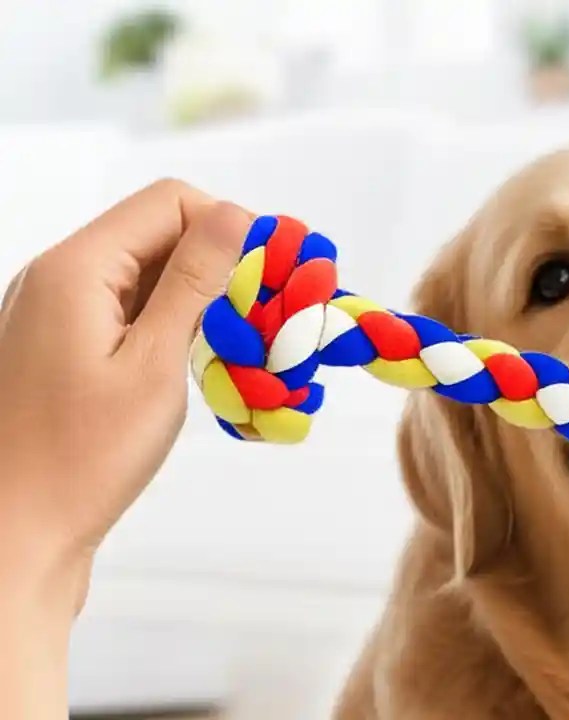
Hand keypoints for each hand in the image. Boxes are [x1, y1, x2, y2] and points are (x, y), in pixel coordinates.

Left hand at [0, 180, 246, 718]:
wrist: (14, 533)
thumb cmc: (81, 459)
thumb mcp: (156, 364)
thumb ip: (195, 283)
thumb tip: (234, 215)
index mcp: (75, 269)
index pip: (170, 202)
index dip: (231, 227)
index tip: (277, 275)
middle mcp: (58, 277)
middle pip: (159, 232)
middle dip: (222, 263)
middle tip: (272, 314)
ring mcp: (56, 311)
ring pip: (148, 272)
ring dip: (202, 298)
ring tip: (244, 345)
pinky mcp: (62, 345)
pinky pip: (129, 309)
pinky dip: (173, 324)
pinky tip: (202, 365)